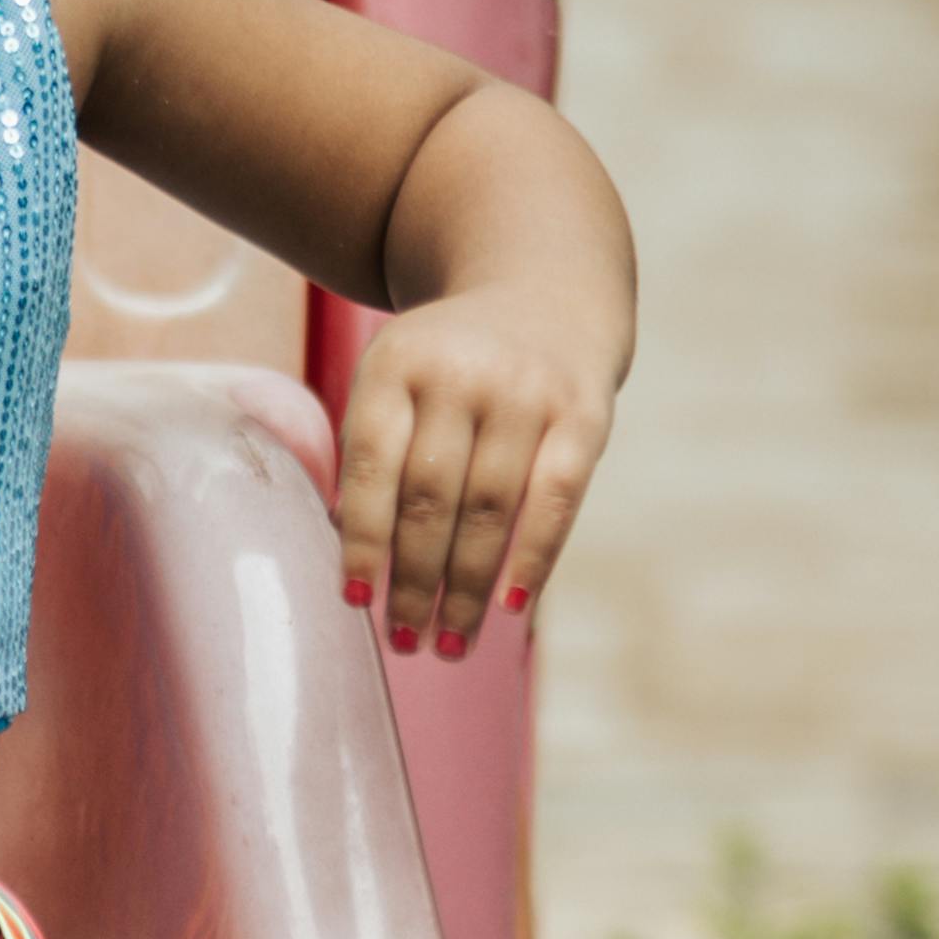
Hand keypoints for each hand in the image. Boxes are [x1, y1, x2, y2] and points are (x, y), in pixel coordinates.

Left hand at [333, 289, 615, 658]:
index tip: (356, 602)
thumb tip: (361, 569)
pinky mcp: (583, 412)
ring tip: (451, 644)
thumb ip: (374, 459)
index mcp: (396, 365)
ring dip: (469, 588)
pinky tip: (512, 609)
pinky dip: (533, 559)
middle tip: (404, 641)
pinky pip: (556, 500)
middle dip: (414, 580)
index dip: (362, 539)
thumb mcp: (395, 382)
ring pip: (490, 509)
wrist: (543, 293)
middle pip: (430, 497)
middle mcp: (460, 374)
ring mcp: (525, 391)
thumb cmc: (448, 368)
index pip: (371, 466)